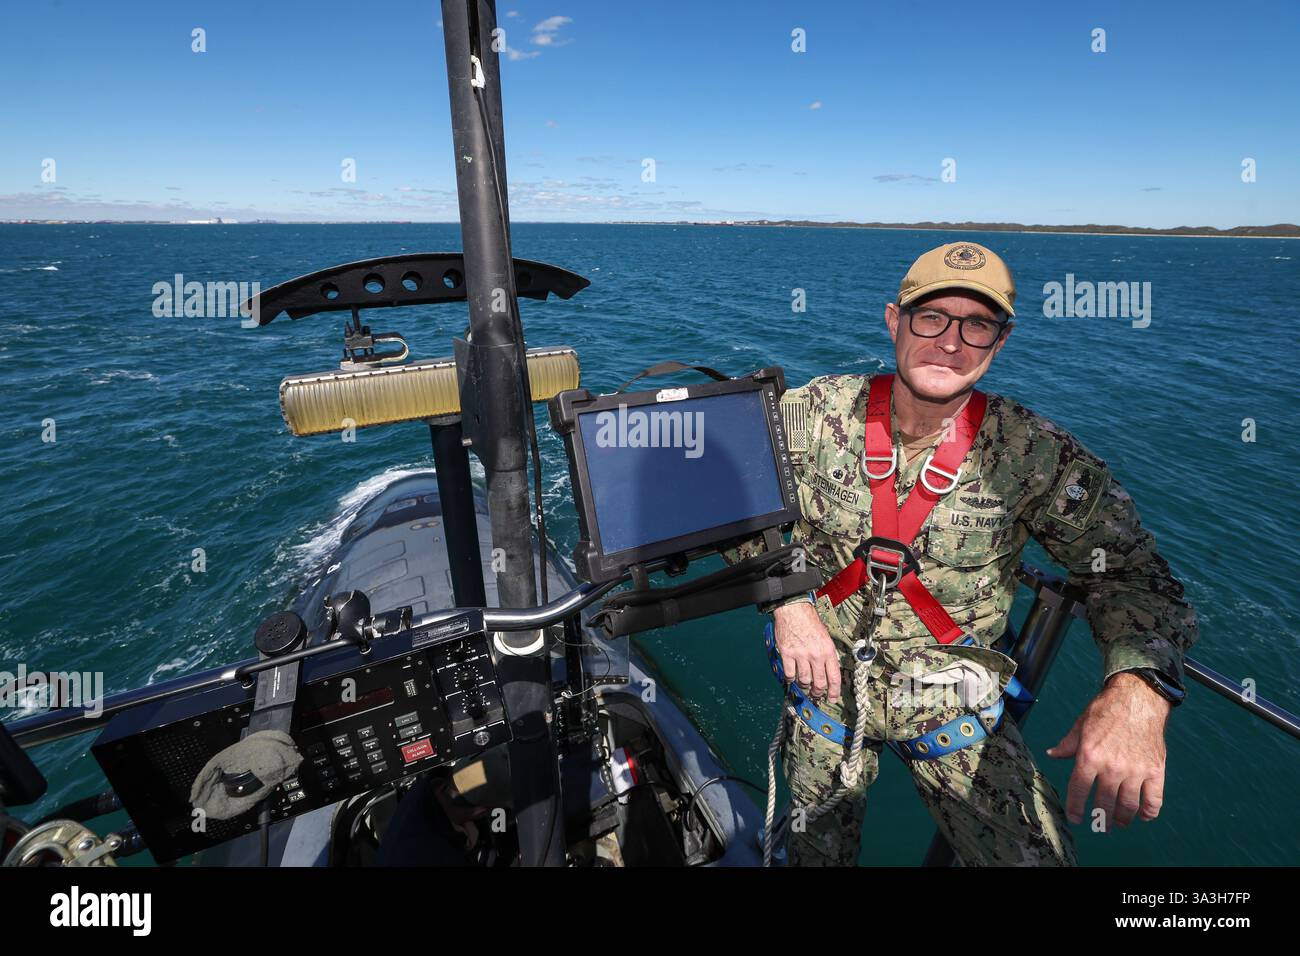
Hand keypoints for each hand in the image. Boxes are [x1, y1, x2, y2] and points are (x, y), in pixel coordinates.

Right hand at [772, 601, 841, 702]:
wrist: (794, 610)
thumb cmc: (810, 621)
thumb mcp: (826, 637)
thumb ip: (828, 654)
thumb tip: (828, 670)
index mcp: (828, 651)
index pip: (834, 677)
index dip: (834, 692)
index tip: (832, 698)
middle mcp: (816, 655)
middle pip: (819, 683)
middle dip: (818, 692)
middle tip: (817, 694)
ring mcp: (801, 655)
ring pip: (804, 681)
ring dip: (805, 686)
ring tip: (804, 685)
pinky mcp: (787, 654)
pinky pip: (789, 674)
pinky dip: (790, 679)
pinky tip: (791, 677)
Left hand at [1047, 671, 1170, 830]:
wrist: (1138, 699)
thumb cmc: (1106, 710)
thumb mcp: (1080, 725)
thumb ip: (1067, 745)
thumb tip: (1052, 754)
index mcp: (1089, 756)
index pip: (1079, 789)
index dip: (1076, 807)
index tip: (1076, 818)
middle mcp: (1111, 767)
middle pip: (1104, 802)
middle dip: (1100, 818)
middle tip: (1100, 825)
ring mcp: (1135, 770)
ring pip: (1128, 805)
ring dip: (1122, 818)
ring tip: (1118, 822)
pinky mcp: (1155, 770)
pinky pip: (1153, 799)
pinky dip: (1149, 812)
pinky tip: (1143, 816)